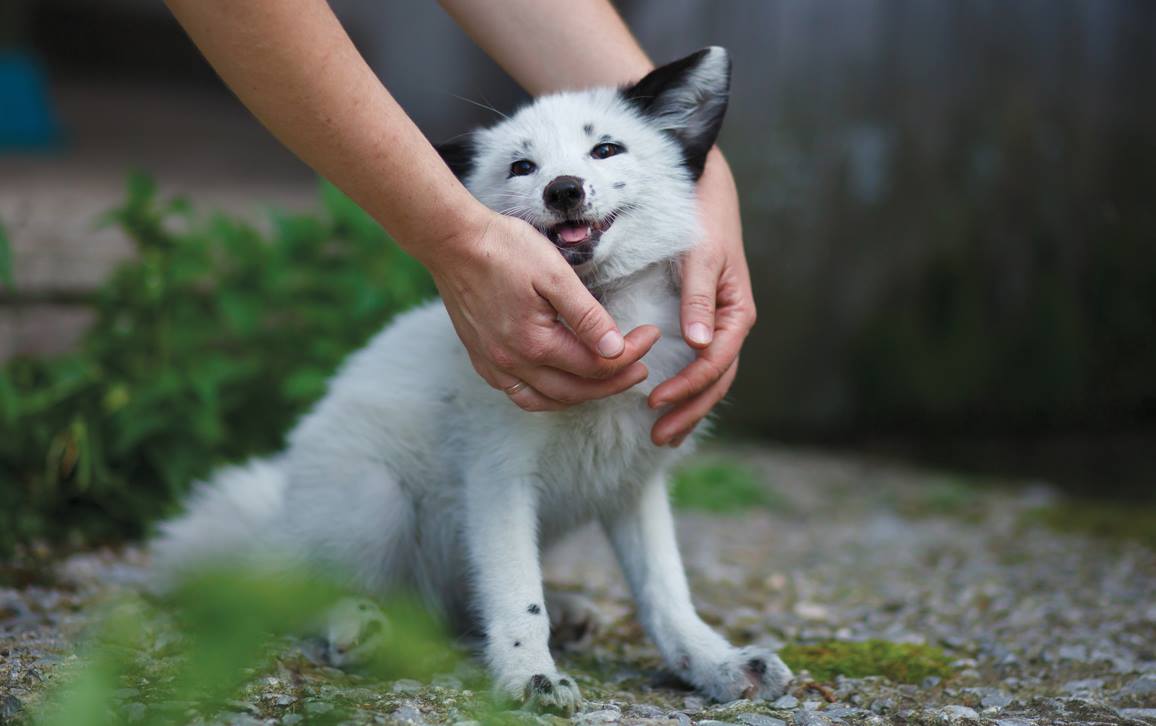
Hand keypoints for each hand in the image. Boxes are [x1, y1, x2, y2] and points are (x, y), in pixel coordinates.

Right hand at [430, 208, 659, 410]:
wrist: (453, 242)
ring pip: (547, 400)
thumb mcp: (555, 274)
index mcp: (535, 342)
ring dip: (582, 395)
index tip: (651, 334)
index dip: (630, 353)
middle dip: (615, 381)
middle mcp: (512, 362)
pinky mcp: (482, 359)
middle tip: (641, 365)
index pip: (596, 364)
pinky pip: (520, 393)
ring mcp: (494, 364)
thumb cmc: (505, 249)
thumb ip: (587, 315)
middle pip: (576, 390)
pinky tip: (562, 382)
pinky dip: (548, 395)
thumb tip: (616, 349)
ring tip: (608, 380)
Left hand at [649, 150, 755, 444]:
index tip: (655, 401)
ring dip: (689, 407)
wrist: (704, 190)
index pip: (715, 361)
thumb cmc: (703, 220)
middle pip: (717, 380)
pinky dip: (686, 388)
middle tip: (658, 436)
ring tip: (662, 434)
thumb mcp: (702, 257)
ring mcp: (719, 325)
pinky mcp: (703, 322)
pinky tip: (667, 406)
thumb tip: (699, 343)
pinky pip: (699, 364)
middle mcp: (731, 324)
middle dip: (690, 410)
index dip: (688, 385)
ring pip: (711, 378)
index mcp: (737, 312)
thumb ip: (699, 298)